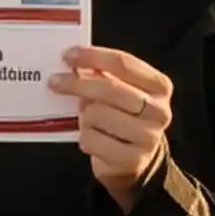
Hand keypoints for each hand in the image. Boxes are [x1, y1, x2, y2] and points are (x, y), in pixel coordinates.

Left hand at [48, 45, 173, 212]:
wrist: (135, 157)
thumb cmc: (122, 115)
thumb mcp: (121, 90)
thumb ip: (103, 73)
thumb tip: (72, 61)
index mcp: (159, 86)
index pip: (123, 63)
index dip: (92, 56)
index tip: (67, 55)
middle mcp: (159, 111)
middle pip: (110, 89)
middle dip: (77, 83)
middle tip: (54, 81)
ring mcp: (148, 138)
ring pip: (97, 115)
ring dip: (84, 115)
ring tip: (85, 116)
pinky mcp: (132, 160)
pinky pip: (92, 140)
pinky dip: (84, 136)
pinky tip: (90, 135)